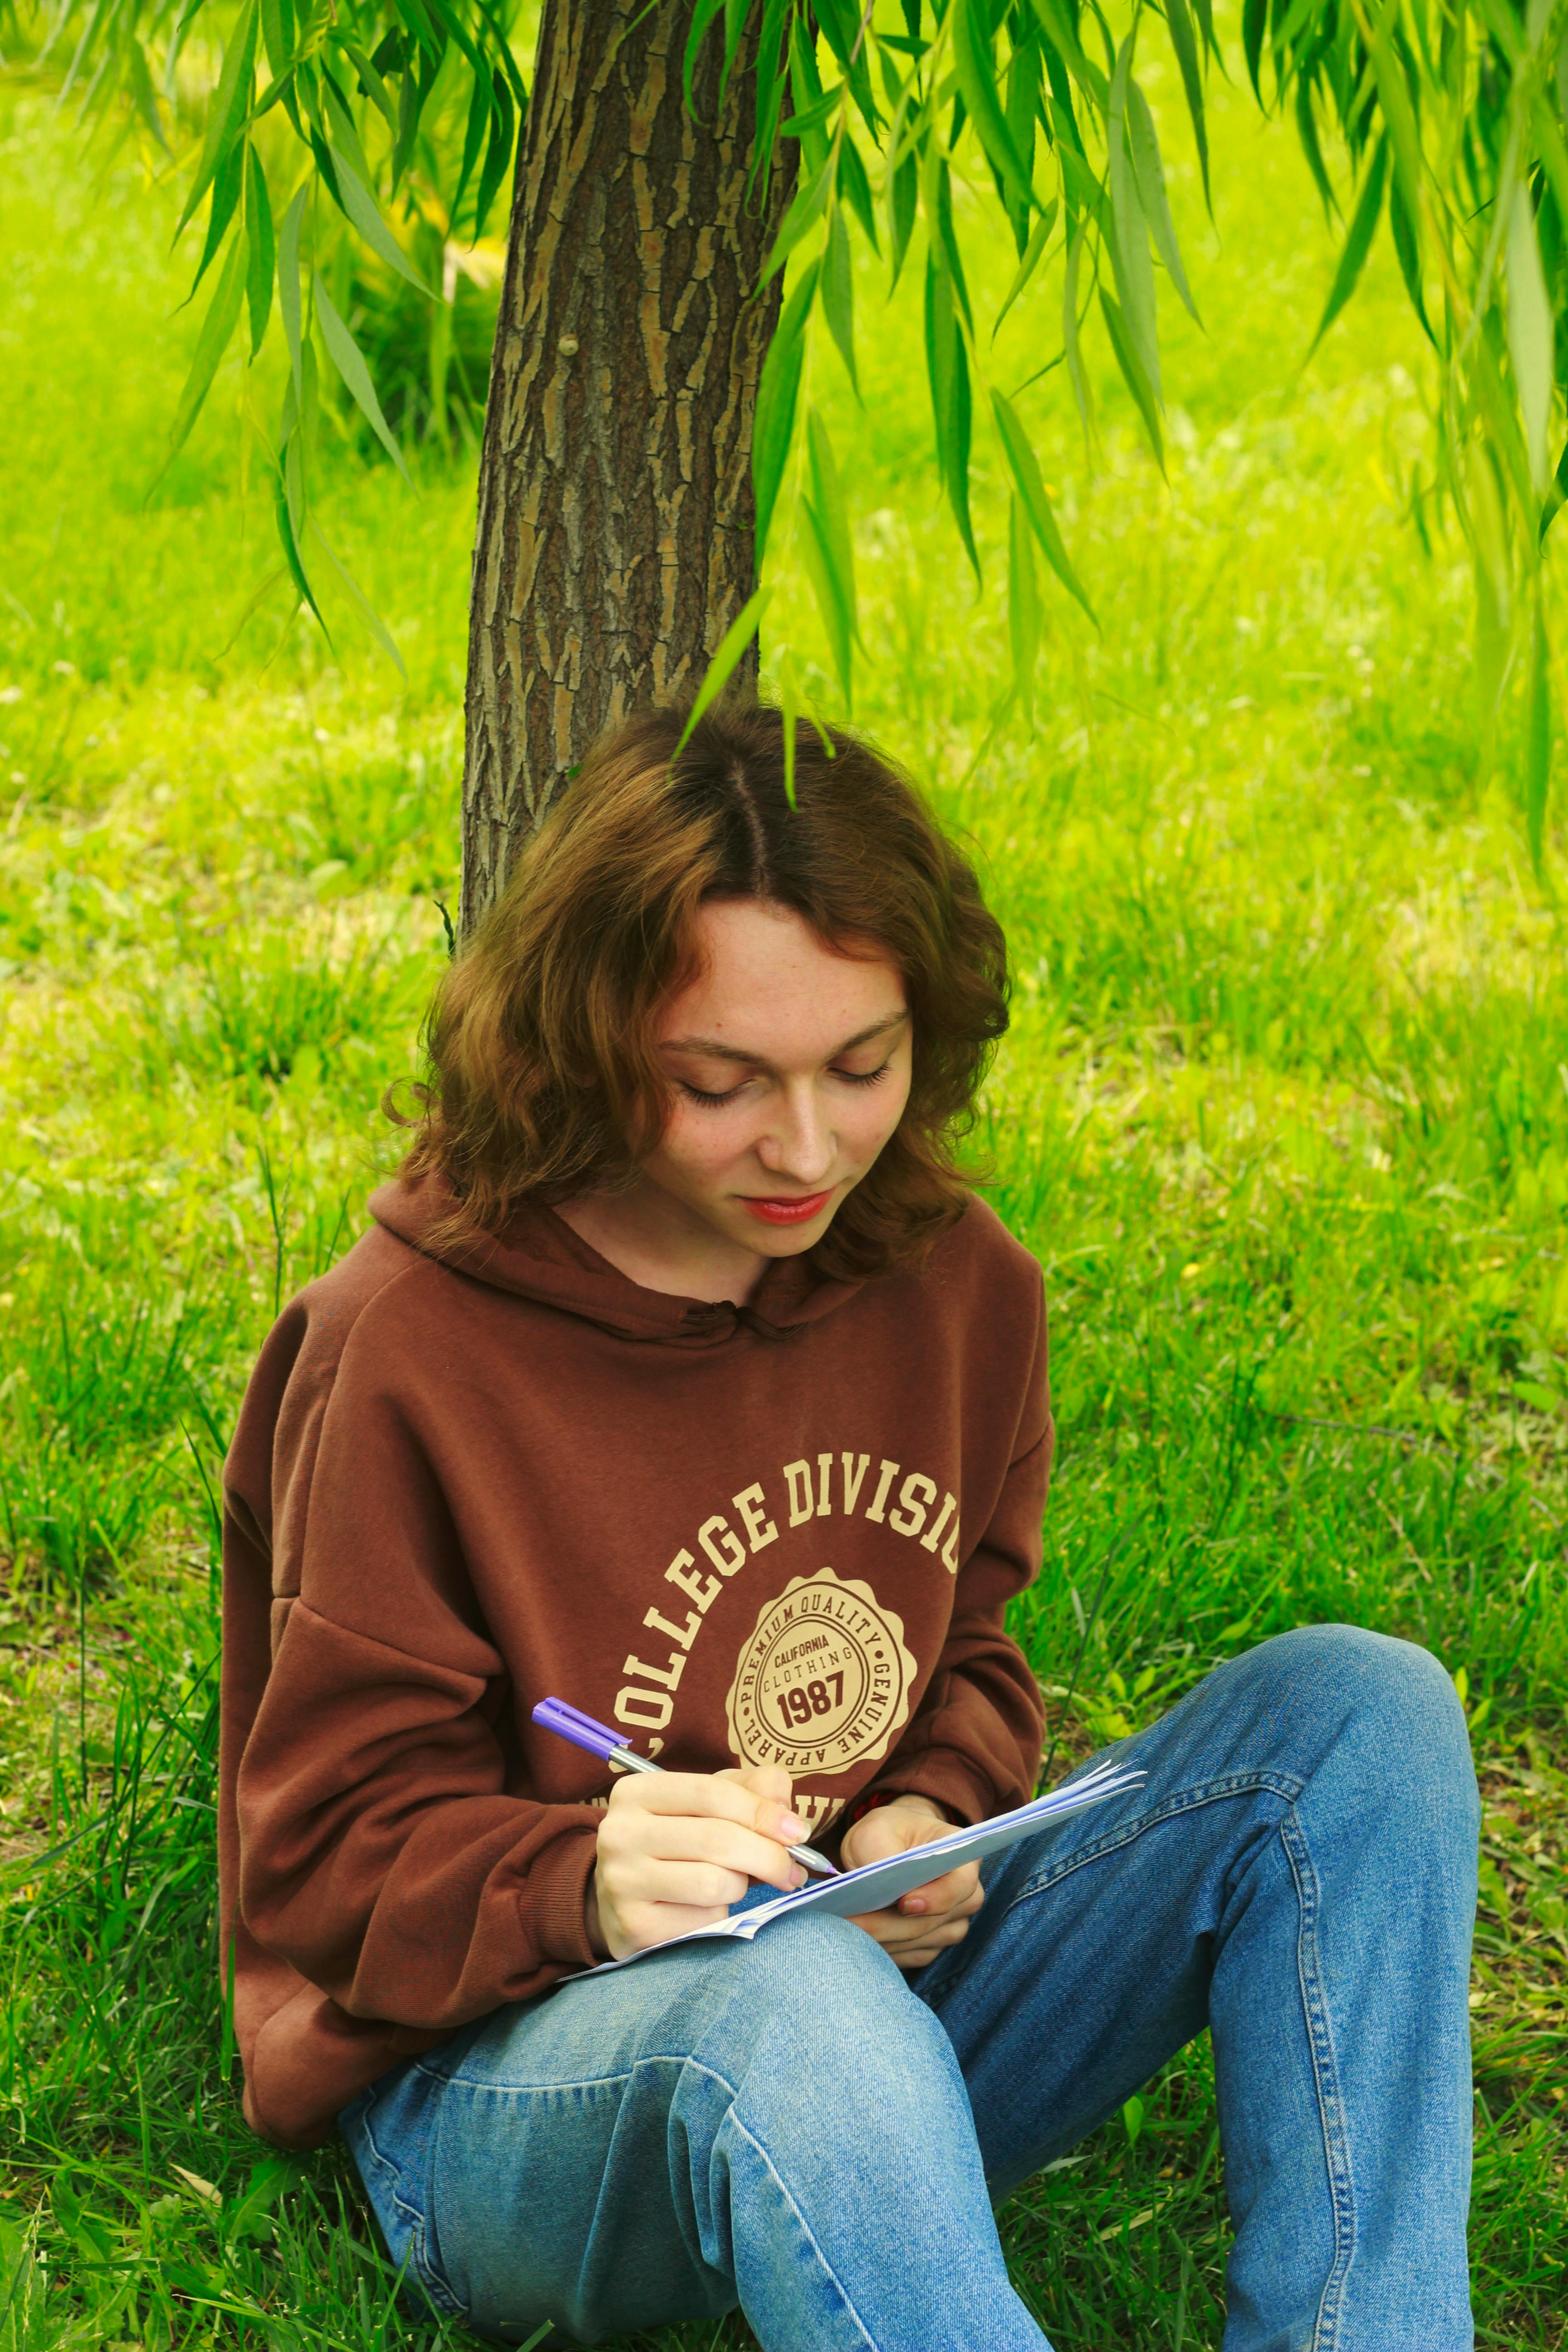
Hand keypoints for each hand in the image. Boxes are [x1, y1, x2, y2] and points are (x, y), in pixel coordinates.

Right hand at [586, 1764, 805, 1959]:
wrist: (620, 1901)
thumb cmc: (674, 1845)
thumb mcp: (706, 1805)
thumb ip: (751, 1789)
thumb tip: (786, 1810)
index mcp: (637, 1792)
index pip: (712, 1793)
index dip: (763, 1811)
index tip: (798, 1831)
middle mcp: (620, 1833)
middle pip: (718, 1839)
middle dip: (769, 1856)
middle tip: (793, 1870)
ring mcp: (622, 1882)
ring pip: (714, 1883)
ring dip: (741, 1886)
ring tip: (737, 1884)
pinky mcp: (635, 1926)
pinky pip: (704, 1920)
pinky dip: (721, 1915)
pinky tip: (708, 1909)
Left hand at [839, 1795, 982, 1969]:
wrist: (888, 1845)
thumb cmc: (886, 1833)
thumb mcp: (875, 1831)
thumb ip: (882, 1856)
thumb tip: (883, 1893)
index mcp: (961, 1855)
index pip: (961, 1884)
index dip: (936, 1898)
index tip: (902, 1904)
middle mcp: (965, 1893)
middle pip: (935, 1921)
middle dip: (889, 1924)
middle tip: (847, 1921)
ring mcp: (953, 1922)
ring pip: (922, 1943)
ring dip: (884, 1940)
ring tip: (846, 1928)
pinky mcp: (935, 1942)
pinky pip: (913, 1956)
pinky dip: (886, 1950)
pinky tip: (860, 1938)